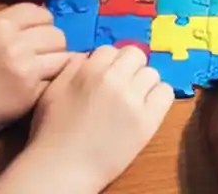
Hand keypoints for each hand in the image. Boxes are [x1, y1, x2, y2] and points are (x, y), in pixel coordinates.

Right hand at [0, 4, 74, 139]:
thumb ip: (4, 26)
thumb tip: (35, 19)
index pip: (40, 12)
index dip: (44, 22)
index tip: (42, 31)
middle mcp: (14, 44)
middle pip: (57, 34)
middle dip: (55, 43)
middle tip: (46, 54)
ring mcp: (24, 70)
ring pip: (64, 57)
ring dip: (58, 63)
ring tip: (47, 70)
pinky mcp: (30, 94)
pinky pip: (55, 81)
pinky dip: (51, 83)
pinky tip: (40, 87)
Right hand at [20, 46, 173, 192]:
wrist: (63, 168)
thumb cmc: (51, 133)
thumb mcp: (53, 90)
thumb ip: (72, 68)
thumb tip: (89, 57)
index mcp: (89, 70)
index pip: (110, 49)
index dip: (108, 62)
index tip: (106, 76)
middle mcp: (114, 80)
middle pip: (134, 55)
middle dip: (128, 67)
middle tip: (122, 85)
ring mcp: (133, 100)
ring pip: (152, 73)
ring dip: (143, 82)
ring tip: (133, 99)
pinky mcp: (148, 120)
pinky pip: (166, 93)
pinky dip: (158, 96)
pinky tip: (147, 107)